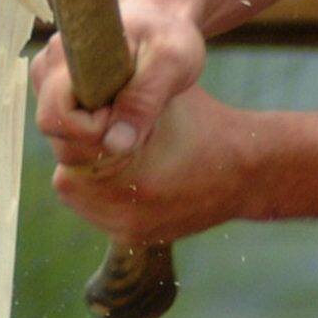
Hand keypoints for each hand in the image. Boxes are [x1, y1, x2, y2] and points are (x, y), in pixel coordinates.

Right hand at [32, 0, 205, 167]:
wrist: (161, 15)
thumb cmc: (168, 32)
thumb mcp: (171, 62)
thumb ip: (144, 100)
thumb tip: (115, 144)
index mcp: (67, 55)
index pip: (58, 117)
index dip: (95, 129)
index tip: (131, 110)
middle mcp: (47, 68)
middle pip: (53, 132)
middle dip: (97, 141)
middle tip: (137, 121)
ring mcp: (48, 82)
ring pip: (59, 139)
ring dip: (98, 143)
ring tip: (132, 117)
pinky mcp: (56, 94)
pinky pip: (66, 136)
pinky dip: (93, 139)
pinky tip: (121, 118)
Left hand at [50, 87, 251, 244]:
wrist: (249, 172)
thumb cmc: (205, 124)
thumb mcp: (162, 96)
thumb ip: (118, 93)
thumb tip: (79, 79)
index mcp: (128, 177)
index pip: (70, 148)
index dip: (77, 126)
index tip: (90, 112)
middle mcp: (124, 214)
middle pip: (69, 176)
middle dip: (81, 152)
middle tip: (98, 129)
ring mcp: (129, 230)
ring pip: (81, 197)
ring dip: (89, 174)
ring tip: (113, 150)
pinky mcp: (137, 237)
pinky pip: (101, 212)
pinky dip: (106, 192)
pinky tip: (127, 171)